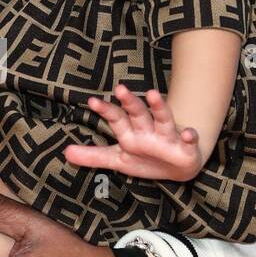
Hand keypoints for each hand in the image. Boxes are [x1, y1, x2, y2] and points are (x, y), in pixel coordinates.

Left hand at [63, 83, 202, 181]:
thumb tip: (65, 153)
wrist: (177, 167)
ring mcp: (167, 137)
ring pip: (163, 119)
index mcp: (130, 133)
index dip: (106, 110)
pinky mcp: (186, 148)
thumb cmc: (145, 158)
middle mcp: (147, 131)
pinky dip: (190, 137)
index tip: (92, 101)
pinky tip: (189, 134)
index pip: (116, 119)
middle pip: (137, 114)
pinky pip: (189, 141)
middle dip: (129, 102)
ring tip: (153, 94)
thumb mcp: (118, 159)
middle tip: (119, 89)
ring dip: (159, 107)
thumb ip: (93, 156)